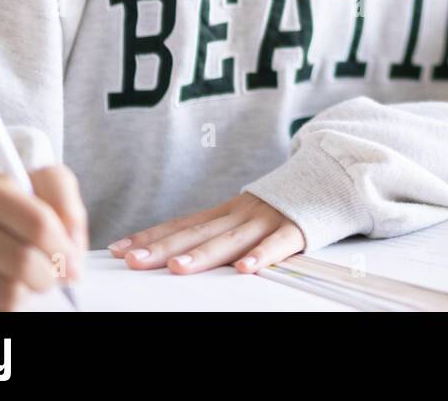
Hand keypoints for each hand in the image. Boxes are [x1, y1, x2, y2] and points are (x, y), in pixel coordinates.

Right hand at [0, 165, 87, 310]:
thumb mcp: (44, 184)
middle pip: (22, 262)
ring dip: (31, 291)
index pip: (37, 223)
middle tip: (55, 272)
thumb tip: (71, 246)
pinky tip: (10, 289)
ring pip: (7, 294)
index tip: (73, 259)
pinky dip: (10, 307)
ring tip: (32, 279)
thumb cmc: (14, 203)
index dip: (63, 247)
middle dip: (50, 273)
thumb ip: (66, 204)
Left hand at [107, 192, 305, 274]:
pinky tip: (245, 269)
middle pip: (196, 233)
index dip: (150, 236)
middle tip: (133, 261)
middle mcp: (240, 213)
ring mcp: (267, 219)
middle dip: (162, 248)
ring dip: (204, 254)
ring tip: (178, 268)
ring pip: (231, 239)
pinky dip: (262, 256)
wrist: (329, 179)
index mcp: (226, 211)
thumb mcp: (244, 214)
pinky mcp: (295, 229)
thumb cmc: (282, 206)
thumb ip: (216, 230)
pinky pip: (278, 244)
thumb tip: (175, 252)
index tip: (118, 250)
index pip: (181, 224)